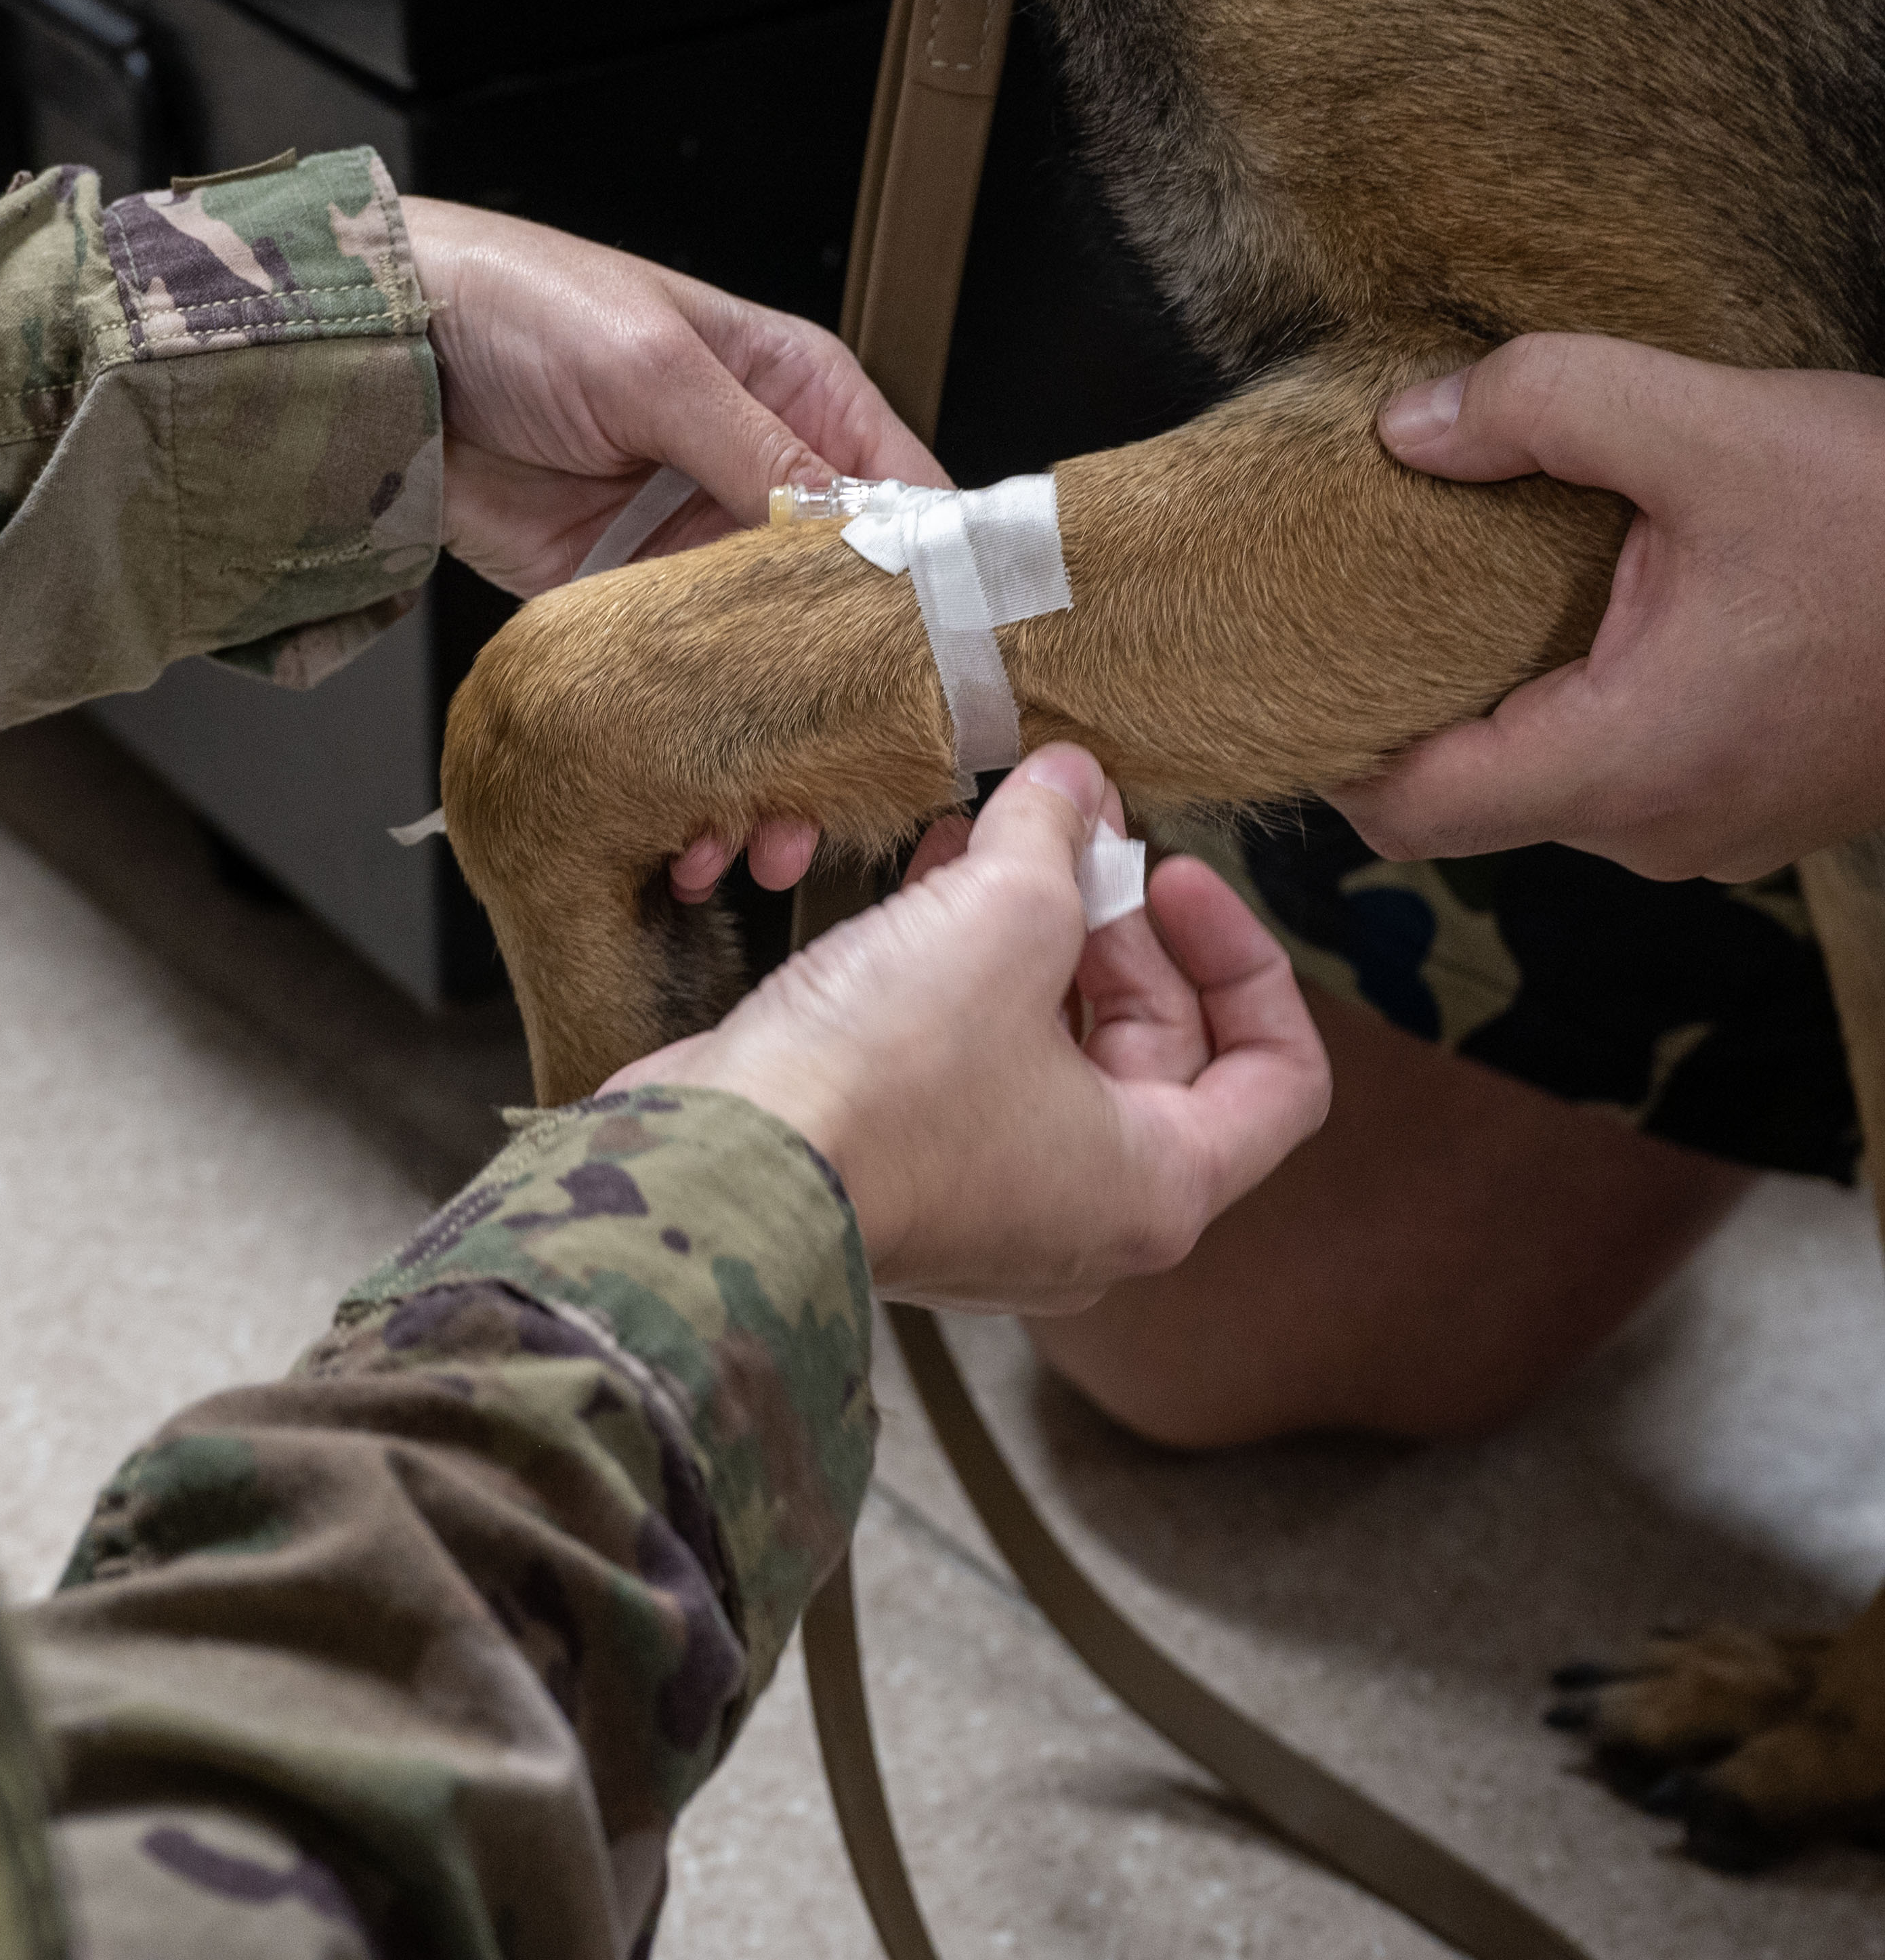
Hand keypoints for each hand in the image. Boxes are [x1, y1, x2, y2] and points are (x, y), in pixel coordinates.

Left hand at [405, 198, 930, 900]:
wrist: (393, 359)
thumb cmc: (528, 307)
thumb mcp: (652, 365)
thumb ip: (755, 450)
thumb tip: (848, 525)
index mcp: (802, 398)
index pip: (909, 500)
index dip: (938, 589)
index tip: (948, 684)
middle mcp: (761, 482)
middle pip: (845, 611)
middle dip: (849, 710)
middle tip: (853, 793)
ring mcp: (692, 553)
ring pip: (767, 673)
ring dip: (770, 758)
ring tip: (770, 838)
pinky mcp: (624, 607)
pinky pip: (679, 693)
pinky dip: (690, 757)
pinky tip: (695, 819)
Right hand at [603, 745, 1330, 1311]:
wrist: (716, 1164)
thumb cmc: (882, 1079)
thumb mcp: (1004, 917)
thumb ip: (1056, 838)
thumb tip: (1070, 780)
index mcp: (1158, 1185)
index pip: (1281, 1077)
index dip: (1244, 956)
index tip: (1173, 877)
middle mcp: (1084, 1216)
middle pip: (1154, 1049)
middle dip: (1110, 925)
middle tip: (1063, 836)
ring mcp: (986, 1206)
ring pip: (1048, 1052)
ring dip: (1025, 938)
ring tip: (983, 840)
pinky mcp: (899, 1176)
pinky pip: (963, 1069)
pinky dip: (957, 982)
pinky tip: (917, 890)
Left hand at [1330, 333, 1884, 880]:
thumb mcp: (1717, 429)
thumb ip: (1547, 407)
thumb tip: (1406, 425)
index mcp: (1618, 766)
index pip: (1404, 812)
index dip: (1331, 745)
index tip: (1299, 663)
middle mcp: (1654, 828)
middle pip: (1468, 796)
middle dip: (1420, 702)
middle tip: (1381, 598)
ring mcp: (1716, 828)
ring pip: (1554, 779)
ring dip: (1518, 693)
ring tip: (1497, 586)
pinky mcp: (1764, 799)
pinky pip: (1635, 766)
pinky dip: (1598, 698)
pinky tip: (1610, 608)